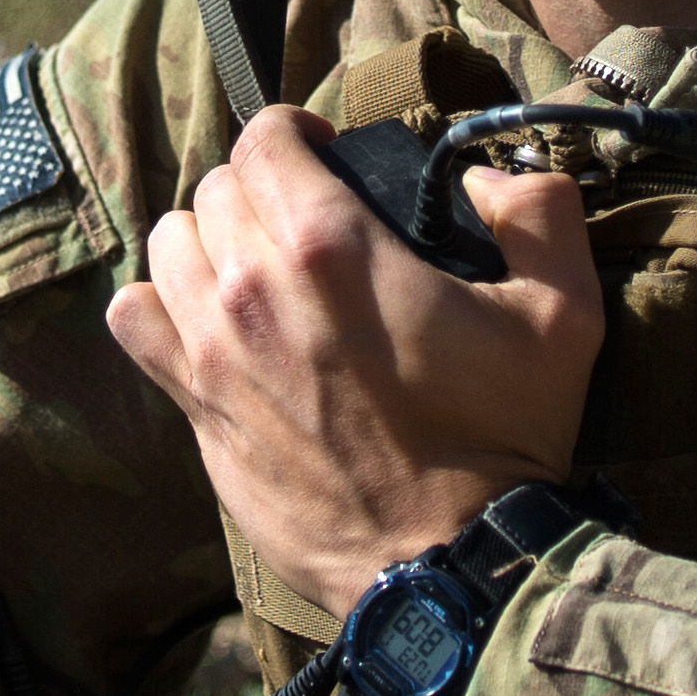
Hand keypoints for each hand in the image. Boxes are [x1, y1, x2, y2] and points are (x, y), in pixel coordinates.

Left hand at [106, 106, 601, 618]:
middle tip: (304, 220)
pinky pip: (134, 319)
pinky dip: (158, 304)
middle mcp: (254, 285)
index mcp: (332, 245)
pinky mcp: (194, 407)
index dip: (293, 132)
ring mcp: (212, 349)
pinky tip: (203, 320)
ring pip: (168, 243)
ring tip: (252, 266)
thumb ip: (539, 216)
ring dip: (207, 239)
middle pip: (214, 188)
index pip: (264, 137)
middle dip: (258, 187)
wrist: (447, 563)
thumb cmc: (503, 439)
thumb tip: (489, 174)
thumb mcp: (562, 316)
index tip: (323, 154)